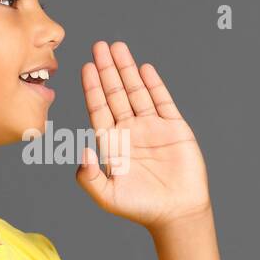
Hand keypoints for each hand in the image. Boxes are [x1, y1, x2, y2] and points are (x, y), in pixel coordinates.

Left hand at [74, 40, 210, 230]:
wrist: (176, 213)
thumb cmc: (140, 208)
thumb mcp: (107, 196)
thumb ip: (89, 177)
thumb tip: (82, 150)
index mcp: (113, 144)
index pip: (99, 109)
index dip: (92, 87)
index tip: (86, 66)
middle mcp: (130, 131)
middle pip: (115, 93)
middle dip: (107, 70)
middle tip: (99, 45)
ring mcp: (152, 128)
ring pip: (137, 92)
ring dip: (128, 70)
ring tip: (119, 47)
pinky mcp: (174, 128)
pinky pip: (162, 101)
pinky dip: (154, 84)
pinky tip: (144, 68)